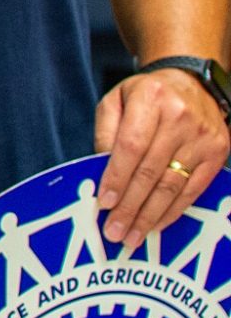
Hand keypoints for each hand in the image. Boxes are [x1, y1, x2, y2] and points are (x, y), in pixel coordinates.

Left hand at [94, 69, 228, 246]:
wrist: (191, 82)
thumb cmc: (145, 95)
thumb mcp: (115, 99)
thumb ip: (106, 132)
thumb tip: (100, 170)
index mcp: (151, 100)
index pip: (131, 146)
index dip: (117, 178)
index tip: (104, 203)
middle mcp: (181, 118)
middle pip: (152, 171)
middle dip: (130, 206)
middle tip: (114, 231)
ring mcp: (203, 137)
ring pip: (173, 185)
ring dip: (151, 215)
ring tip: (132, 236)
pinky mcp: (218, 152)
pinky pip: (194, 188)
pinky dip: (174, 210)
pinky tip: (157, 224)